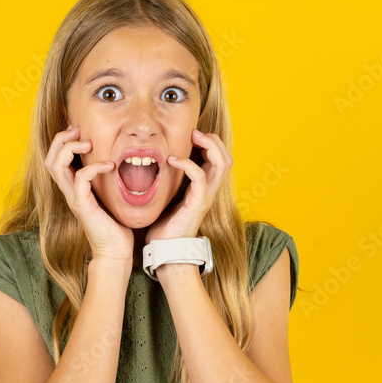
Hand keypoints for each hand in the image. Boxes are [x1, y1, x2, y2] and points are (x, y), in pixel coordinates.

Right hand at [44, 126, 133, 263]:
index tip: (80, 132)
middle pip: (50, 158)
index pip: (56, 159)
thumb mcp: (110, 197)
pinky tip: (109, 166)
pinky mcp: (82, 206)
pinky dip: (93, 167)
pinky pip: (80, 179)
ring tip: (89, 144)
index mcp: (73, 188)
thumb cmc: (116, 226)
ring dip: (71, 148)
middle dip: (61, 139)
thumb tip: (119, 160)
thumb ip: (107, 180)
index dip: (63, 141)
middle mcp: (69, 192)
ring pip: (56, 166)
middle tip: (79, 131)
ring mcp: (74, 198)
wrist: (115, 253)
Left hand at [145, 129, 232, 243]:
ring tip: (192, 137)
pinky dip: (188, 164)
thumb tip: (155, 163)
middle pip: (226, 157)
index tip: (191, 135)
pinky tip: (172, 160)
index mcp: (203, 187)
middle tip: (194, 132)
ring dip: (209, 145)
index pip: (218, 159)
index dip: (210, 143)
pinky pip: (200, 177)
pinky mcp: (198, 203)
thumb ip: (169, 181)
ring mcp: (206, 196)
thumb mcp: (167, 197)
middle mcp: (209, 190)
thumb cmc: (163, 226)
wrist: (164, 249)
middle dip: (213, 140)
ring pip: (221, 163)